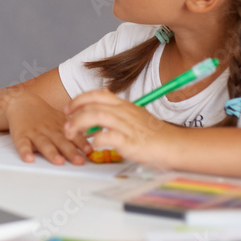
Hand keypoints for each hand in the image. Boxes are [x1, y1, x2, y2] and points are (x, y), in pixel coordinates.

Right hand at [5, 91, 86, 165]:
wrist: (21, 101)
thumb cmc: (43, 115)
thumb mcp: (61, 119)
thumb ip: (77, 130)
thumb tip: (98, 134)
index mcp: (60, 127)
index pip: (73, 135)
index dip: (82, 143)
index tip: (90, 151)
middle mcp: (49, 130)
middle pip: (61, 141)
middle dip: (71, 151)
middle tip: (79, 160)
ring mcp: (35, 133)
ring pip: (44, 143)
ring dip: (51, 152)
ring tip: (58, 161)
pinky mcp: (21, 135)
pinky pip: (22, 144)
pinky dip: (25, 151)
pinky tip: (29, 158)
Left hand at [62, 89, 178, 167]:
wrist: (175, 145)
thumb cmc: (155, 134)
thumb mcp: (135, 115)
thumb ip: (118, 110)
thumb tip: (101, 100)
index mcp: (124, 105)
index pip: (97, 95)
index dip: (79, 99)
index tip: (68, 109)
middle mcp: (124, 112)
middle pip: (93, 105)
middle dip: (74, 114)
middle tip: (65, 125)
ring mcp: (127, 126)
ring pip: (97, 116)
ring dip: (79, 124)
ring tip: (72, 134)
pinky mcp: (131, 142)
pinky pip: (109, 136)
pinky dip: (97, 140)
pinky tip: (93, 145)